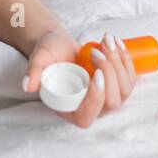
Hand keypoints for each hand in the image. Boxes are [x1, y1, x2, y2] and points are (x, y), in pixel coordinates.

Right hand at [22, 29, 137, 127]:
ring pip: (124, 90)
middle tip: (96, 51)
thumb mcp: (39, 60)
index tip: (96, 75)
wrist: (60, 45)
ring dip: (119, 63)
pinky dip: (126, 58)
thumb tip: (28, 86)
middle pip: (112, 102)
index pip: (88, 116)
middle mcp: (92, 109)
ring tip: (105, 41)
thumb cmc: (48, 55)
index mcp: (70, 110)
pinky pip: (130, 77)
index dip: (96, 99)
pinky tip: (116, 42)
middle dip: (110, 73)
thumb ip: (33, 72)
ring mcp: (107, 98)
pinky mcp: (117, 84)